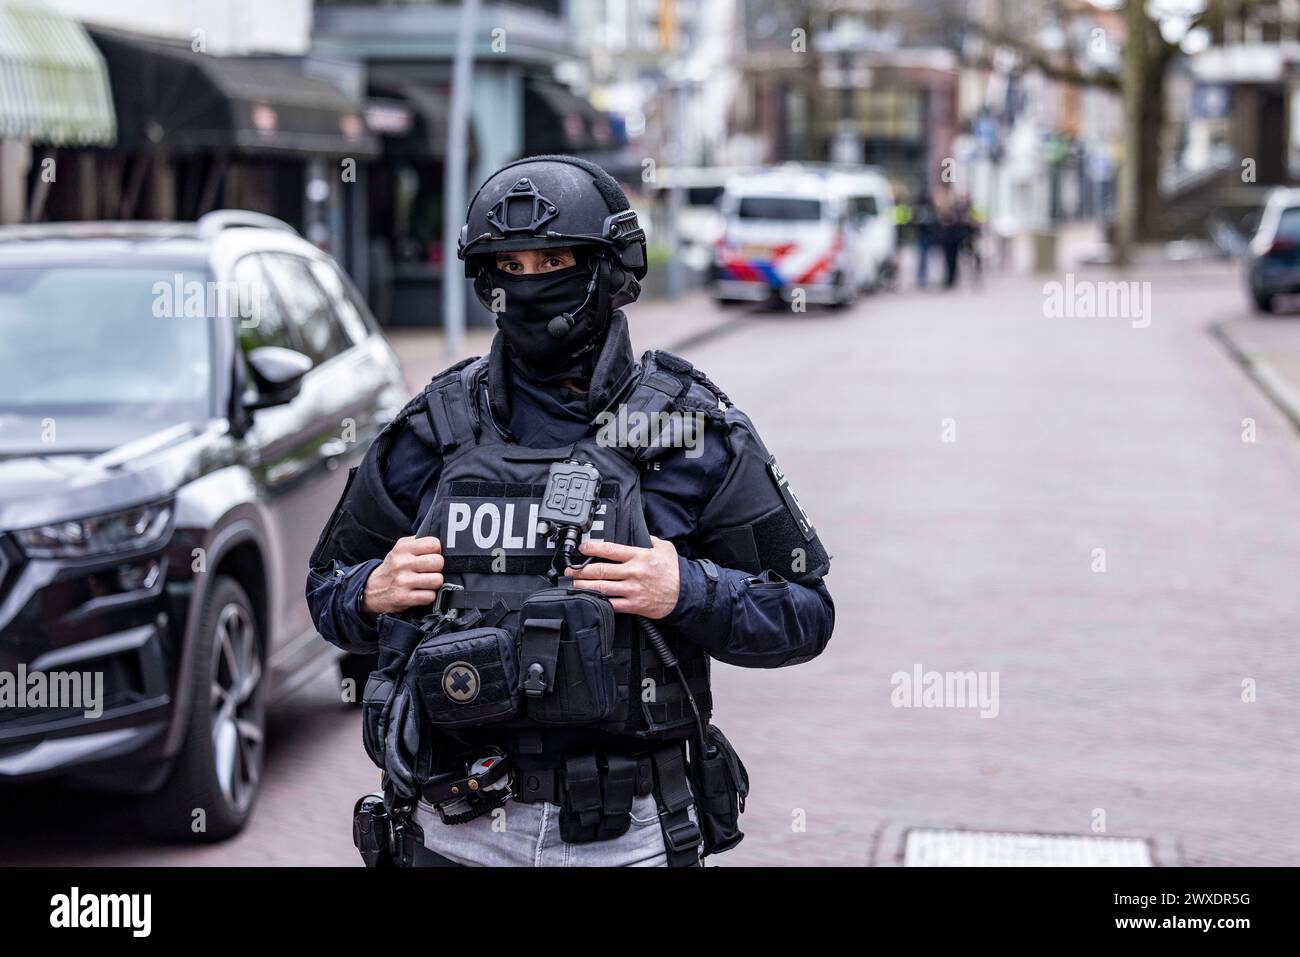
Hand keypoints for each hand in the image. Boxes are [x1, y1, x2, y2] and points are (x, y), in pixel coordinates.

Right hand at [362, 536, 443, 616]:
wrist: (371, 590)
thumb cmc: (392, 568)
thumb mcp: (400, 548)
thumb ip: (418, 542)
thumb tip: (441, 541)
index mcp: (403, 547)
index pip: (434, 543)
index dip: (436, 551)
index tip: (430, 556)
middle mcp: (402, 563)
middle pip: (438, 562)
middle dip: (437, 568)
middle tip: (428, 571)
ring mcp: (403, 581)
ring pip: (437, 580)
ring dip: (434, 583)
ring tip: (425, 582)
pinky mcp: (404, 598)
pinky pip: (430, 596)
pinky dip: (428, 596)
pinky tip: (420, 593)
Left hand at [564, 536, 679, 617]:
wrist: (686, 594)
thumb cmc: (675, 572)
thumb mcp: (665, 548)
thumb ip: (650, 540)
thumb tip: (641, 535)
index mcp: (639, 556)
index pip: (610, 549)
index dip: (592, 548)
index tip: (582, 548)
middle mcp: (633, 572)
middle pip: (600, 570)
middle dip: (581, 570)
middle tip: (570, 570)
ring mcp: (633, 589)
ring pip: (602, 588)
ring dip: (584, 586)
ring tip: (574, 585)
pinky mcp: (634, 605)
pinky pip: (612, 604)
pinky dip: (599, 602)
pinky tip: (590, 600)